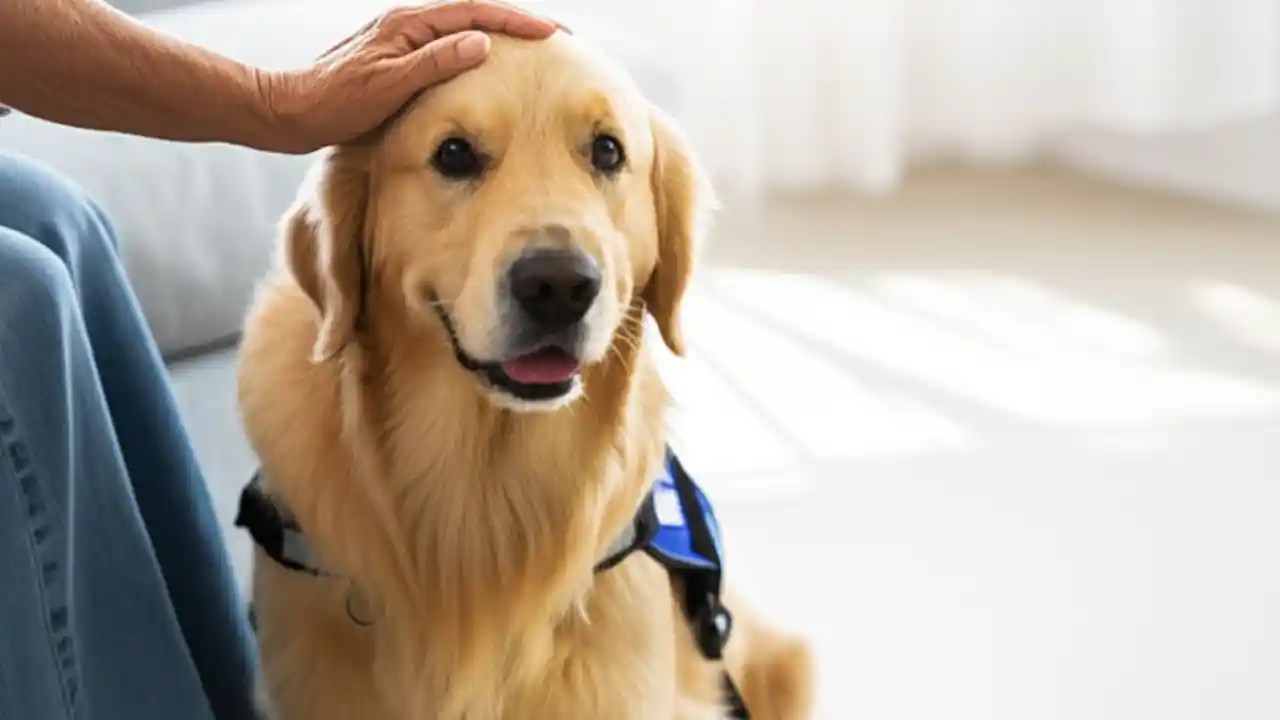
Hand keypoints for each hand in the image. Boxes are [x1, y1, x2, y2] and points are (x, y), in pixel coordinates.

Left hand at [259, 1, 560, 153]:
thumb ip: (436, 62)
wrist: (292, 113)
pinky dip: (478, 48)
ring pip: (463, 27)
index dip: (516, 21)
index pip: (475, 13)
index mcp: (409, 24)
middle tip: (557, 34)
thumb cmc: (336, 104)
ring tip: (534, 46)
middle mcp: (407, 23)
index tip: (552, 32)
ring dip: (500, 33)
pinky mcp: (398, 57)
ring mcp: (402, 39)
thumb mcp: (389, 85)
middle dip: (517, 20)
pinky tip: (490, 64)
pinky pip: (449, 44)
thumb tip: (482, 43)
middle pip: (474, 12)